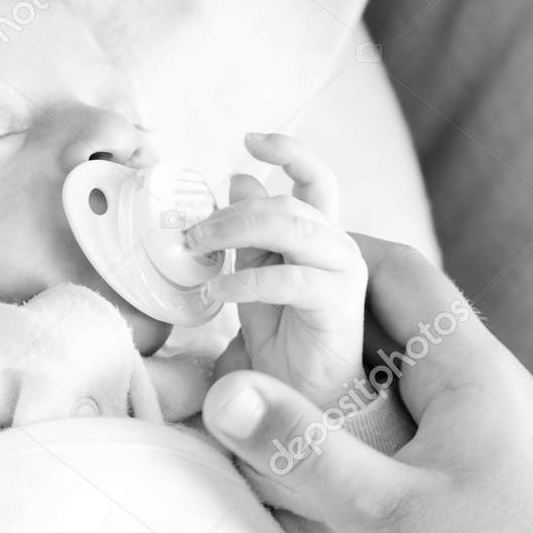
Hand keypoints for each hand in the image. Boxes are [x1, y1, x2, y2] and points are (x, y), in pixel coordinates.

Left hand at [189, 133, 364, 409]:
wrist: (293, 393)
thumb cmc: (276, 333)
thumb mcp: (252, 270)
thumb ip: (246, 230)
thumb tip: (237, 177)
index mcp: (316, 233)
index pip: (314, 177)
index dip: (287, 151)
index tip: (249, 138)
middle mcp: (336, 246)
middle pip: (287, 203)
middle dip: (232, 210)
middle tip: (190, 232)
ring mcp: (342, 273)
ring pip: (291, 227)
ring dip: (235, 231)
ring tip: (198, 250)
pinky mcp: (338, 304)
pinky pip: (289, 278)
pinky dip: (246, 280)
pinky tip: (217, 292)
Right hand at [201, 234, 532, 532]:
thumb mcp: (381, 510)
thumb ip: (299, 447)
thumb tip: (223, 390)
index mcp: (471, 370)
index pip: (399, 269)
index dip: (331, 246)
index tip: (265, 249)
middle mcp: (484, 383)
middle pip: (396, 310)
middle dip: (323, 302)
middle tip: (252, 306)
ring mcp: (485, 421)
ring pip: (400, 360)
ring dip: (340, 354)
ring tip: (271, 363)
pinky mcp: (476, 460)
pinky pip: (408, 402)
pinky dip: (359, 398)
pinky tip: (321, 427)